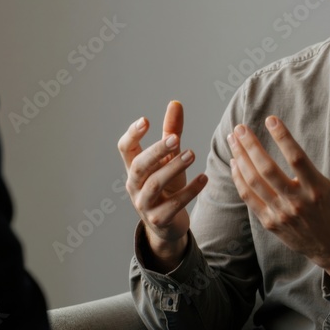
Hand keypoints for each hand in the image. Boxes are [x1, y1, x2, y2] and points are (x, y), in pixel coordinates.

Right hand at [118, 100, 207, 269]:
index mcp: (133, 168)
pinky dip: (190, 191)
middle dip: (156, 151)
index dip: (132, 135)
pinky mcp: (159, 220)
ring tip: (192, 154)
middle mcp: (134, 186)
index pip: (124, 149)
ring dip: (173, 168)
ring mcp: (144, 204)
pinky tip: (204, 178)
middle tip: (176, 138)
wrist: (167, 226)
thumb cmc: (166, 187)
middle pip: (139, 166)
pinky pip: (173, 205)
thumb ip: (171, 133)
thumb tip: (175, 103)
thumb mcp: (168, 160)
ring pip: (154, 185)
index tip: (146, 121)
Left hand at [227, 117, 329, 281]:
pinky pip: (249, 198)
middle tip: (240, 127)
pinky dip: (239, 179)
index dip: (283, 137)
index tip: (270, 119)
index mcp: (319, 189)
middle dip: (251, 146)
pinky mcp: (271, 222)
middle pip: (268, 169)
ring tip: (233, 139)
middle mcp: (298, 202)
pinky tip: (235, 162)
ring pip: (254, 183)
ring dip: (240, 159)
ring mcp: (282, 213)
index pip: (296, 158)